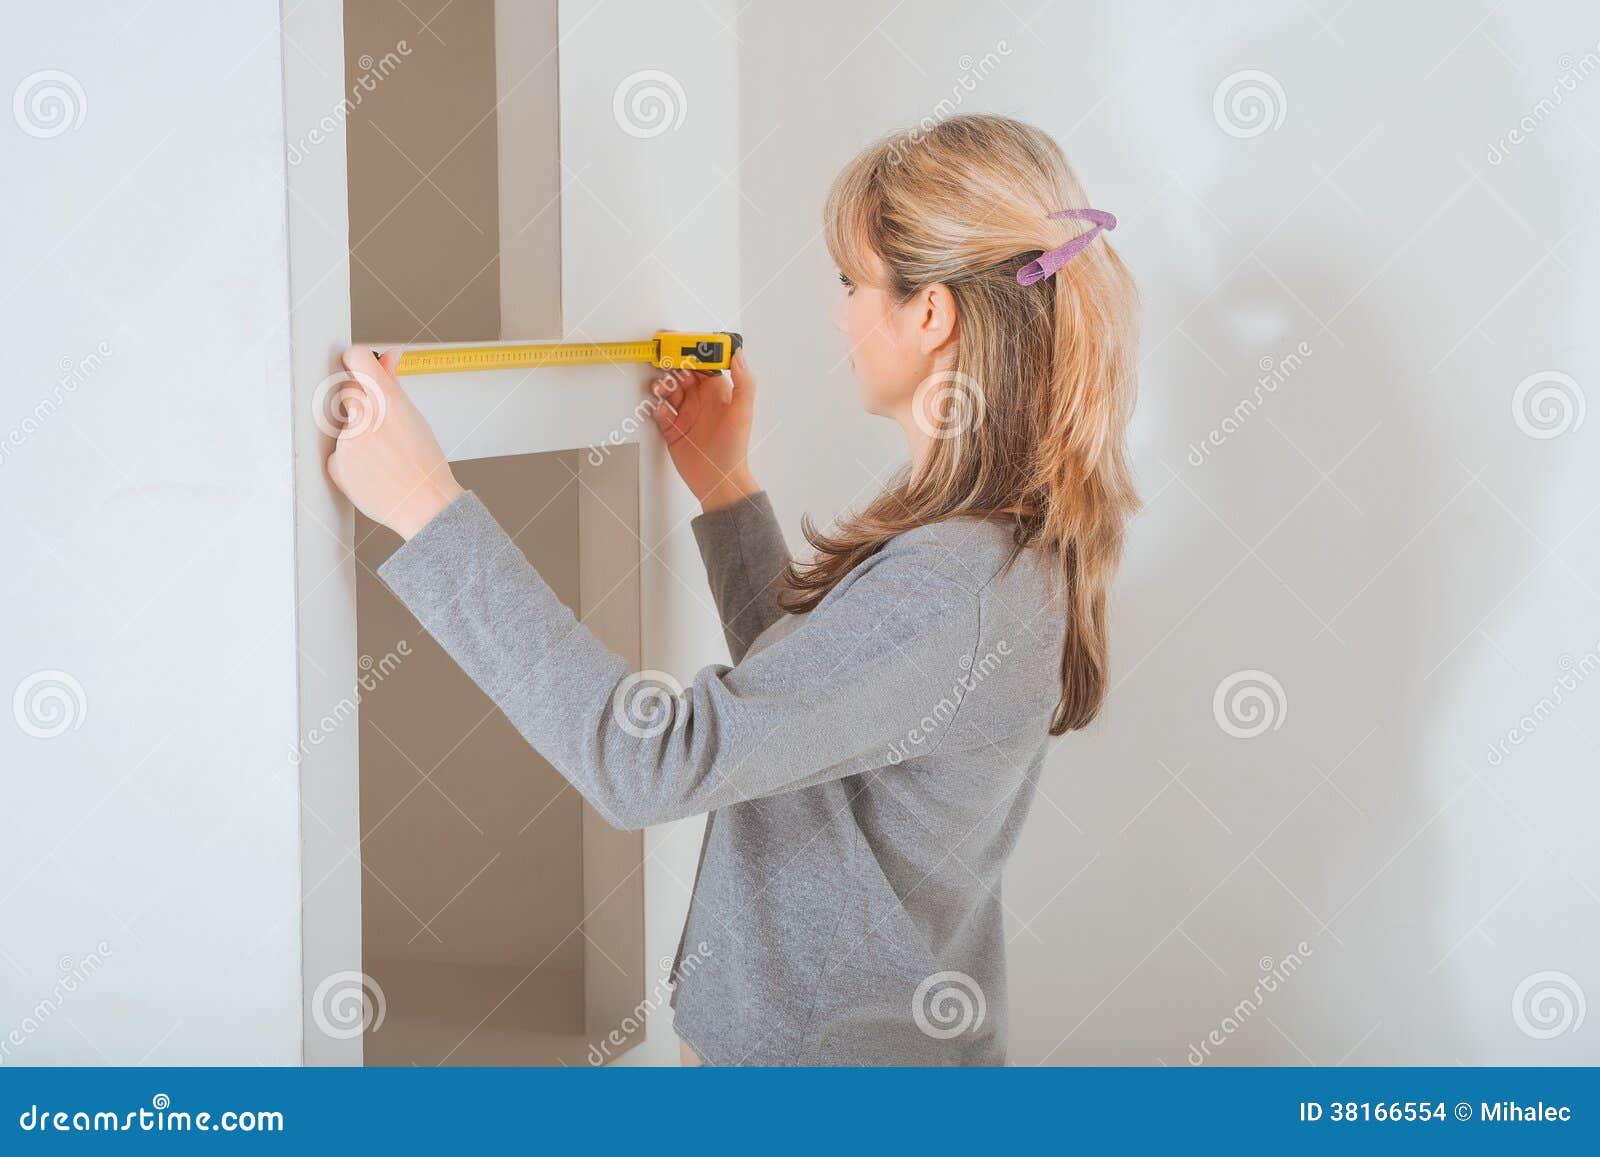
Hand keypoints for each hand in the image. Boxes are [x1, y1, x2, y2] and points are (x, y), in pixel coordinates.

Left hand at [325, 347, 464, 539]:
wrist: (425, 505)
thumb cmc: (424, 463)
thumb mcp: (413, 415)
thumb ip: (391, 381)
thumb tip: (387, 355)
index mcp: (385, 399)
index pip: (356, 357)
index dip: (360, 361)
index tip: (362, 368)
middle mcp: (362, 416)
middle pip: (348, 391)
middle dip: (363, 403)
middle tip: (384, 425)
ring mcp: (346, 441)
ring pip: (343, 424)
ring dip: (358, 432)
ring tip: (384, 455)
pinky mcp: (335, 464)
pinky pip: (337, 452)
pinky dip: (351, 459)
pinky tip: (373, 470)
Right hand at [650, 349, 758, 511]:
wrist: (718, 481)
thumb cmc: (734, 449)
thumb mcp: (743, 412)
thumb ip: (743, 381)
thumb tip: (738, 354)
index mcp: (718, 393)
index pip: (702, 365)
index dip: (692, 354)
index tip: (682, 347)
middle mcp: (700, 401)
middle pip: (680, 375)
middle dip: (671, 369)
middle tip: (665, 367)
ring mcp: (685, 415)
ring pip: (667, 391)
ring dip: (662, 387)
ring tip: (662, 391)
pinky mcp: (672, 430)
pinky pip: (659, 413)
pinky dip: (657, 409)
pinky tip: (661, 411)